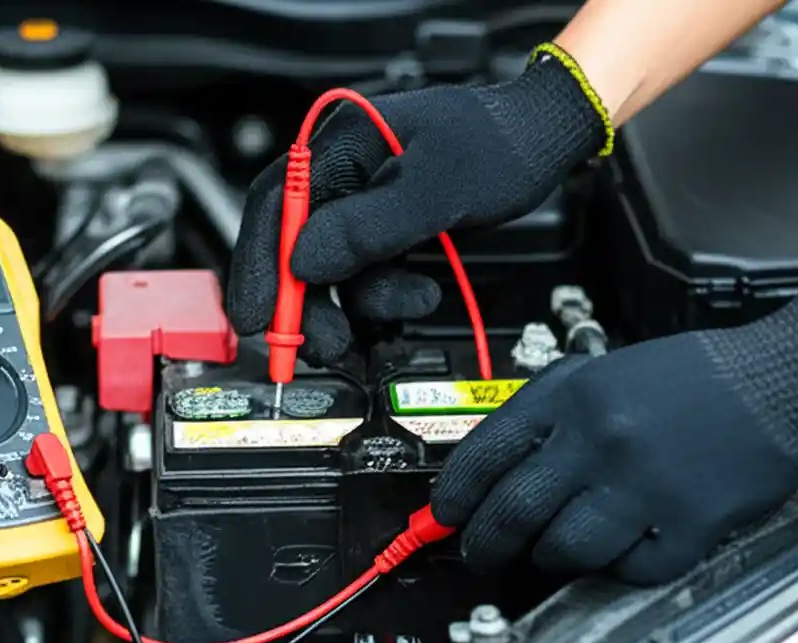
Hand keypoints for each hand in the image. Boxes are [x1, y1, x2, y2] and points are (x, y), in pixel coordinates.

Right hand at [226, 56, 605, 363]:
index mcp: (342, 143)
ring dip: (362, 303)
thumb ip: (368, 227)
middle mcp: (339, 173)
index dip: (259, 265)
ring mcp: (358, 204)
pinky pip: (361, 277)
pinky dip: (383, 298)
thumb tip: (304, 262)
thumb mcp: (436, 188)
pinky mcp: (379, 230)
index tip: (258, 318)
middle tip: (327, 345)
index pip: (275, 205)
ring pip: (330, 272)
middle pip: (294, 247)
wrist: (539, 144)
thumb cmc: (499, 148)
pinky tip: (418, 295)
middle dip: (311, 302)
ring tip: (412, 302)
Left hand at [430, 280, 797, 584]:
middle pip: (513, 512)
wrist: (779, 377)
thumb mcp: (602, 372)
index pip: (485, 454)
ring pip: (564, 549)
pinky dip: (621, 567)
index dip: (455, 497)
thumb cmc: (690, 378)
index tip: (443, 519)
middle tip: (482, 555)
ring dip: (551, 557)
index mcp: (571, 396)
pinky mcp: (689, 521)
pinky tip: (626, 547)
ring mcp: (644, 482)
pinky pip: (633, 568)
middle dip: (486, 544)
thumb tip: (489, 469)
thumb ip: (547, 415)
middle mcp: (599, 437)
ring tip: (555, 550)